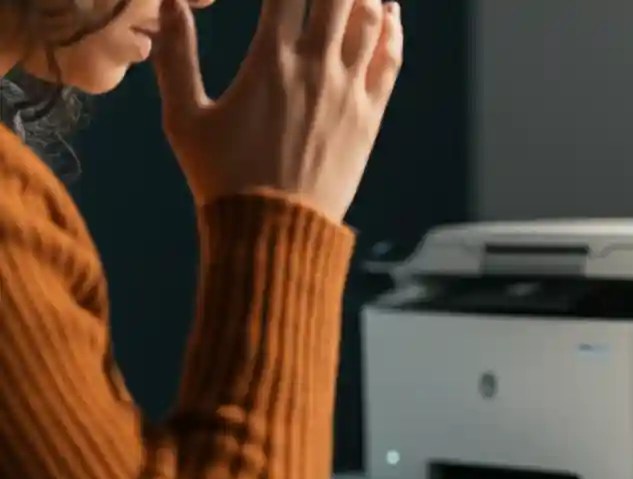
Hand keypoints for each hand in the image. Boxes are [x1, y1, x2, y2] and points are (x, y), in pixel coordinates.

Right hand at [152, 0, 403, 223]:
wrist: (274, 229)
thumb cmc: (221, 177)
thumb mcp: (184, 117)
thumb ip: (176, 54)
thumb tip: (169, 1)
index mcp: (270, 60)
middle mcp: (316, 68)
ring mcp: (349, 92)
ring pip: (369, 20)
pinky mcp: (370, 116)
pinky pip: (389, 60)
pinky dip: (392, 29)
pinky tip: (389, 12)